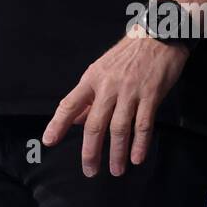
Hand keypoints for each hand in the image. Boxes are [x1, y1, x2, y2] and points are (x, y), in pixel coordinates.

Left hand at [42, 33, 190, 176]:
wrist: (157, 35)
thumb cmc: (127, 54)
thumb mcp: (101, 69)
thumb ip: (89, 96)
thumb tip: (76, 119)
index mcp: (92, 79)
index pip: (69, 104)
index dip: (58, 124)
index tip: (49, 141)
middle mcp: (108, 86)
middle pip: (94, 124)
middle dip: (90, 151)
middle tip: (89, 170)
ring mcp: (129, 91)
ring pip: (119, 128)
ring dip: (117, 153)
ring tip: (116, 170)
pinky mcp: (150, 95)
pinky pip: (143, 124)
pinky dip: (140, 143)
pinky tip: (136, 158)